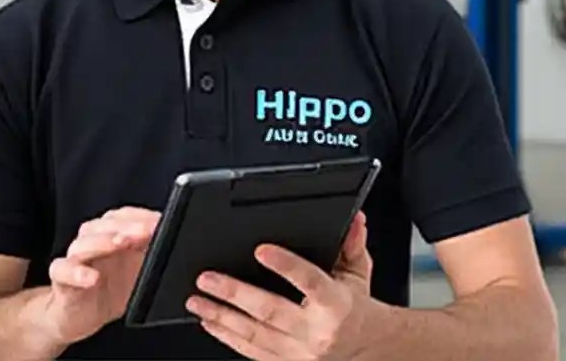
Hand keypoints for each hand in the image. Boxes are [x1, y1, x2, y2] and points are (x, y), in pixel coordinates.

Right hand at [41, 207, 159, 345]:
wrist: (78, 316)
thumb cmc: (111, 289)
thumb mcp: (139, 274)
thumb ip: (154, 256)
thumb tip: (180, 244)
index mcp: (111, 235)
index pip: (124, 217)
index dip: (142, 217)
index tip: (161, 221)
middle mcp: (91, 241)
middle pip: (105, 226)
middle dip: (127, 226)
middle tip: (145, 230)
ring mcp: (75, 259)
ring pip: (83, 243)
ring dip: (102, 241)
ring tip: (118, 243)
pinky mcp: (61, 279)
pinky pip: (62, 270)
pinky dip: (75, 272)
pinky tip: (90, 278)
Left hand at [185, 211, 378, 360]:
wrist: (369, 349)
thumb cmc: (357, 309)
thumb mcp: (359, 274)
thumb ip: (352, 245)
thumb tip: (354, 219)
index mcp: (337, 305)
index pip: (311, 281)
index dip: (286, 265)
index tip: (261, 250)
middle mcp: (317, 332)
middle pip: (270, 310)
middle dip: (234, 294)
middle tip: (206, 278)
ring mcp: (300, 353)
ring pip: (254, 335)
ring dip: (221, 316)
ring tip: (197, 301)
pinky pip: (252, 352)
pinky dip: (227, 337)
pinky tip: (210, 322)